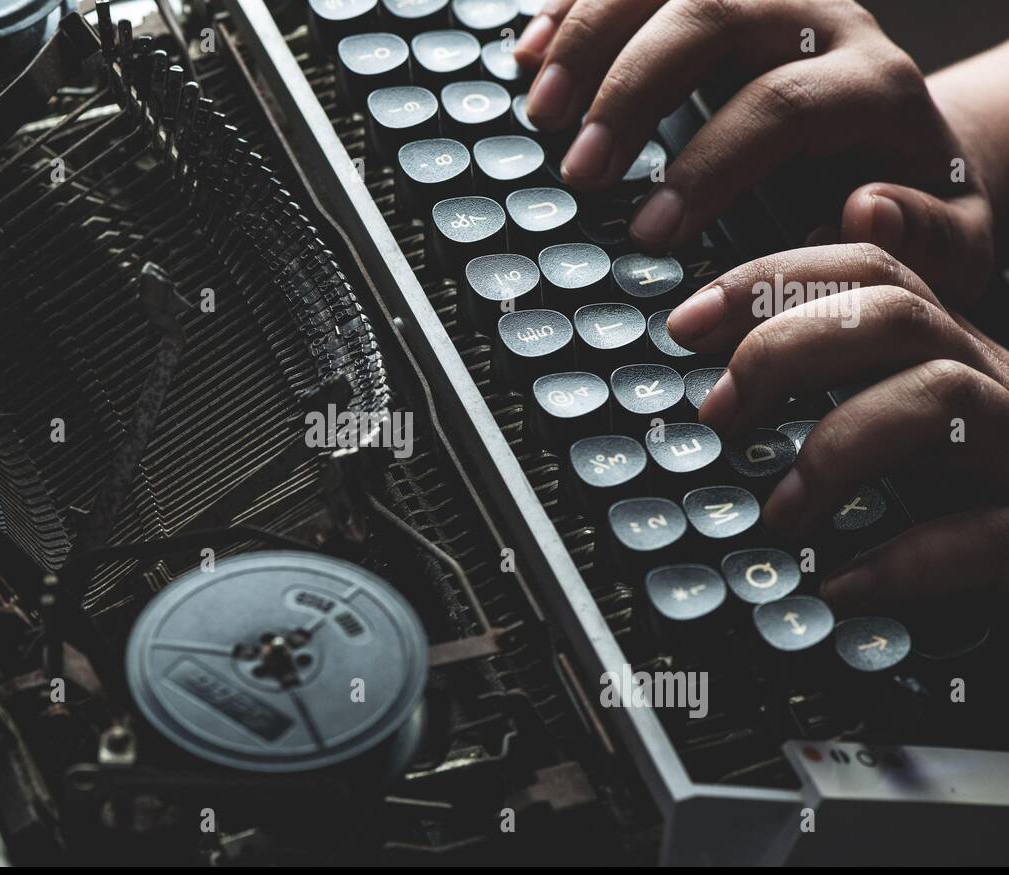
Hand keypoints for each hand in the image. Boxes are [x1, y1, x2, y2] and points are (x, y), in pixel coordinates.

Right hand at [513, 0, 995, 302]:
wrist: (908, 141)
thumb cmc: (914, 204)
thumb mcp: (954, 241)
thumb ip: (928, 237)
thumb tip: (864, 210)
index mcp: (878, 84)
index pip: (784, 102)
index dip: (709, 164)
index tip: (651, 232)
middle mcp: (824, 18)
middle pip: (718, 12)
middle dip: (634, 90)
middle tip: (582, 171)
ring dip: (592, 38)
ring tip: (541, 113)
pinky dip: (575, 7)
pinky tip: (530, 53)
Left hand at [665, 243, 1008, 609]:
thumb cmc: (972, 486)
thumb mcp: (900, 415)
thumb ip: (836, 380)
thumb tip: (724, 381)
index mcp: (942, 348)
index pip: (863, 271)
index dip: (769, 283)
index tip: (685, 326)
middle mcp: (989, 377)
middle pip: (896, 310)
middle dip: (786, 349)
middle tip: (717, 415)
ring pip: (944, 394)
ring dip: (840, 449)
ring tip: (783, 515)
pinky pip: (988, 531)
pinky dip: (910, 558)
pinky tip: (844, 585)